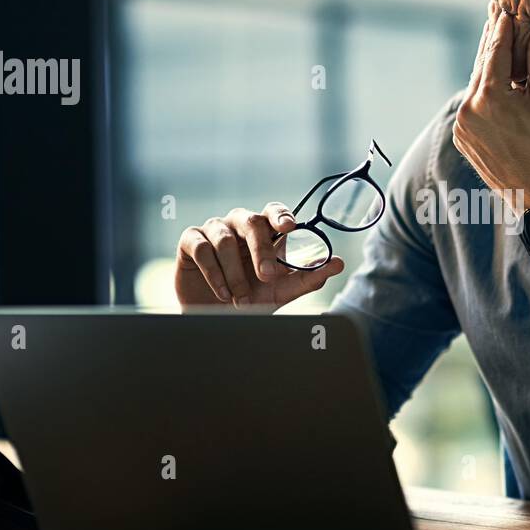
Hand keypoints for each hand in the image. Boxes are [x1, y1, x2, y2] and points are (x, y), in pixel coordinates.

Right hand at [174, 204, 343, 308]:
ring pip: (225, 240)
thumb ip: (309, 277)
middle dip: (262, 251)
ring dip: (235, 273)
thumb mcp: (283, 291)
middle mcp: (239, 225)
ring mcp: (214, 230)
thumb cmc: (252, 298)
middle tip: (268, 277)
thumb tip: (338, 263)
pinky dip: (214, 273)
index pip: (274, 211)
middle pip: (252, 222)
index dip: (281, 215)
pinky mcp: (190, 241)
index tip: (289, 226)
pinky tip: (223, 293)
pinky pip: (203, 249)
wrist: (216, 318)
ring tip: (240, 298)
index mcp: (264, 231)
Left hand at [453, 5, 529, 211]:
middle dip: (491, 43)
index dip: (502, 29)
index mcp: (491, 96)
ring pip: (474, 86)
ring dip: (486, 67)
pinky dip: (481, 93)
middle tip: (496, 19)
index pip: (496, 52)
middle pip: (481, 66)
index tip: (504, 11)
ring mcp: (462, 126)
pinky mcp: (462, 139)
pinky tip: (493, 82)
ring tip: (496, 48)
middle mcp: (469, 109)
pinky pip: (471, 107)